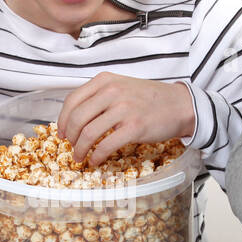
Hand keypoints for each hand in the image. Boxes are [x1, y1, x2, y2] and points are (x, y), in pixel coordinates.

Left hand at [57, 73, 194, 165]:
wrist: (180, 105)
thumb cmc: (150, 98)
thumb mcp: (122, 86)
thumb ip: (100, 96)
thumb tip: (76, 118)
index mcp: (105, 80)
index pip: (73, 100)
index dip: (62, 120)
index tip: (61, 132)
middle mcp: (112, 92)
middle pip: (77, 118)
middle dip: (69, 136)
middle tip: (70, 146)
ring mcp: (123, 109)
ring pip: (88, 133)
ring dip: (80, 149)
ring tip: (80, 157)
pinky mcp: (134, 127)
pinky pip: (106, 145)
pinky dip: (96, 156)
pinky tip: (96, 161)